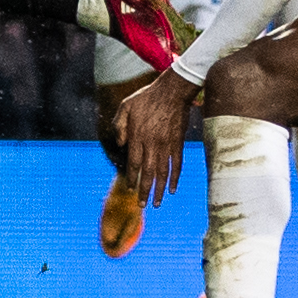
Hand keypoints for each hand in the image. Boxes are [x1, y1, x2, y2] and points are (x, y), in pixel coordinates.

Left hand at [113, 68, 195, 204]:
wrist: (172, 92)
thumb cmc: (146, 98)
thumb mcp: (125, 106)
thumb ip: (119, 125)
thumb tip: (120, 145)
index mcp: (137, 136)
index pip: (133, 163)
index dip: (132, 178)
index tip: (130, 189)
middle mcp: (152, 143)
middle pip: (148, 172)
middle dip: (144, 190)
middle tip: (142, 205)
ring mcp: (166, 144)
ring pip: (163, 172)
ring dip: (159, 190)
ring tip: (157, 203)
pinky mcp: (178, 143)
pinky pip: (177, 164)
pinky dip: (175, 178)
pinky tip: (172, 189)